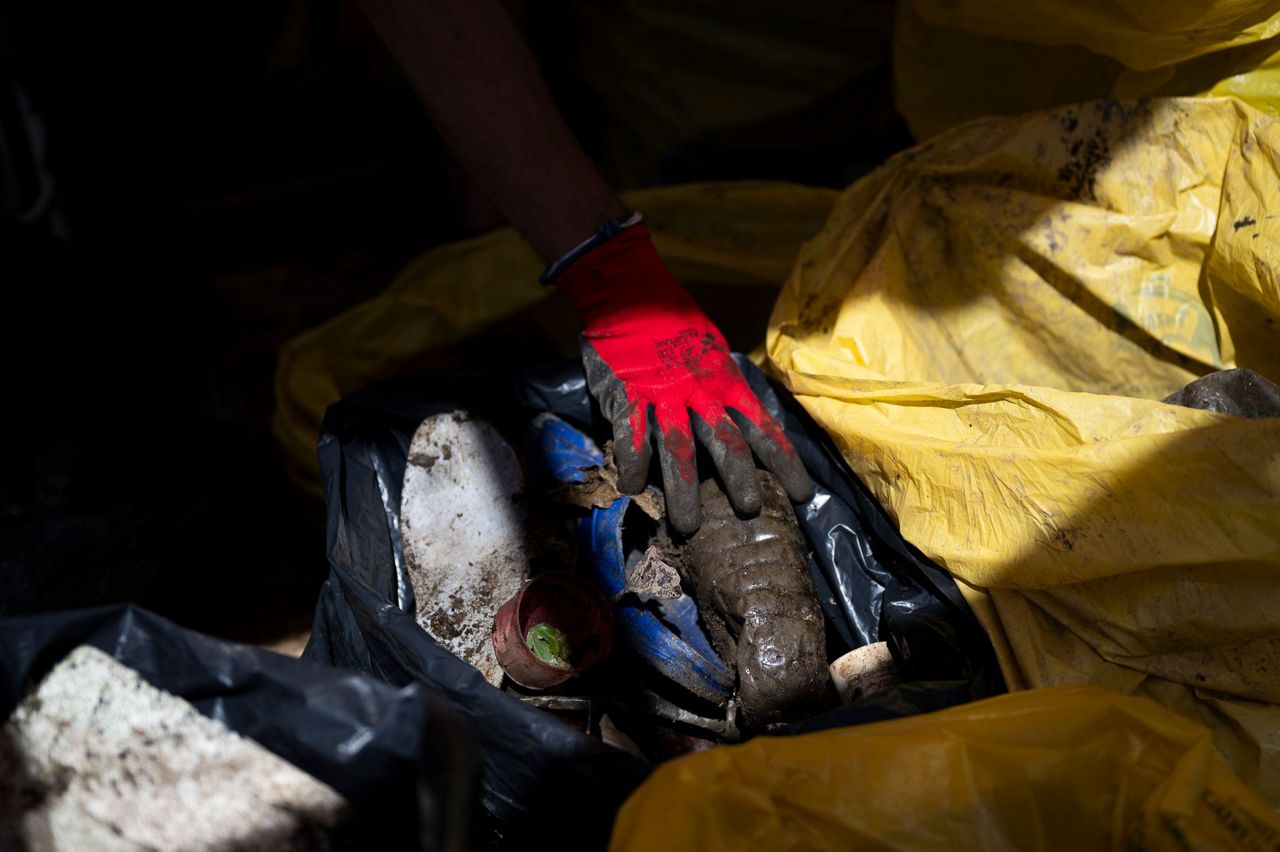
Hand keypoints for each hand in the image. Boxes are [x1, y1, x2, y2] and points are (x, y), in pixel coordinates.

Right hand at [555, 222, 812, 533]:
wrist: (627, 290)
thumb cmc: (673, 322)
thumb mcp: (711, 349)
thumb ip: (722, 384)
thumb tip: (741, 419)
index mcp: (725, 380)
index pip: (763, 426)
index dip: (784, 462)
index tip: (801, 495)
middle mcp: (699, 391)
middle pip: (727, 442)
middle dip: (740, 479)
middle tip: (751, 511)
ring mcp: (661, 395)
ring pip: (678, 449)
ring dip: (684, 490)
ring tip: (688, 525)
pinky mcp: (625, 395)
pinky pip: (630, 437)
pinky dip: (632, 465)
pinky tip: (633, 489)